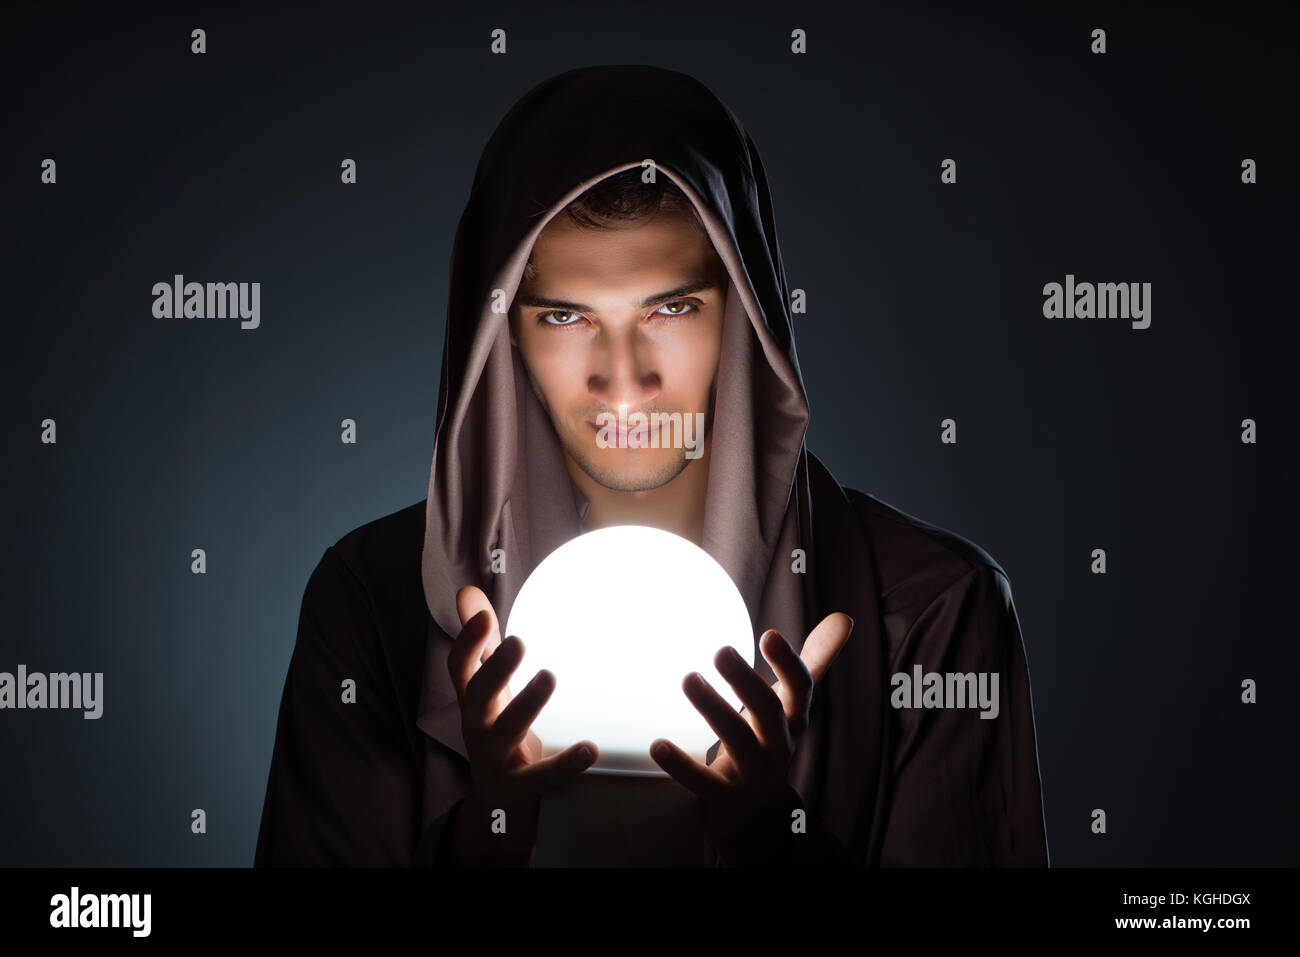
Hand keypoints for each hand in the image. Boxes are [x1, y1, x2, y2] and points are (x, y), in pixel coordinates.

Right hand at [445, 585, 597, 863]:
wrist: (500, 804)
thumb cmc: (499, 729)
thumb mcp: (490, 688)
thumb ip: (484, 643)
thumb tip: (468, 592)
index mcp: (473, 701)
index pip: (459, 668)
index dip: (466, 642)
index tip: (481, 615)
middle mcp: (477, 727)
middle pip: (477, 696)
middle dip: (495, 669)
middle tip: (518, 642)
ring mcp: (495, 759)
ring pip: (505, 732)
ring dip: (526, 704)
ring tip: (549, 676)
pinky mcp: (518, 789)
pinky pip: (541, 777)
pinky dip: (565, 765)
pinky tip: (589, 749)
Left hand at [649, 613, 852, 851]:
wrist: (760, 819)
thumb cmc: (770, 743)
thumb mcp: (792, 706)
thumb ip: (812, 662)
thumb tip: (843, 617)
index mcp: (793, 720)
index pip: (801, 689)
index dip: (788, 663)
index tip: (769, 635)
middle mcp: (778, 746)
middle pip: (769, 712)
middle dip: (747, 682)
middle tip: (721, 651)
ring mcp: (752, 775)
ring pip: (737, 741)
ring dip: (714, 709)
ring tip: (688, 678)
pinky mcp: (724, 799)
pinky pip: (703, 782)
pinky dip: (681, 766)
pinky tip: (658, 744)